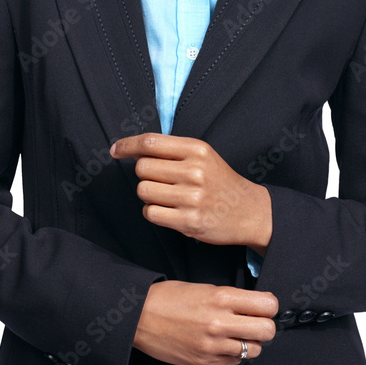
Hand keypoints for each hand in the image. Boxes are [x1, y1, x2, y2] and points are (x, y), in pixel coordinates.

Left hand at [110, 133, 271, 250]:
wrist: (250, 211)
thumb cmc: (220, 182)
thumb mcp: (204, 156)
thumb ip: (173, 151)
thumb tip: (132, 149)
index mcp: (197, 150)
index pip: (150, 143)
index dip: (127, 145)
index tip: (115, 150)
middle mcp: (194, 171)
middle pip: (142, 168)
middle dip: (145, 174)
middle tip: (161, 180)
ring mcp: (192, 197)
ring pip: (143, 191)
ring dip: (149, 195)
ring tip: (167, 196)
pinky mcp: (189, 221)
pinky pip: (151, 213)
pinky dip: (154, 212)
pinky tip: (169, 210)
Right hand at [133, 280, 278, 364]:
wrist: (138, 318)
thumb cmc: (169, 298)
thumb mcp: (203, 287)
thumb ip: (230, 298)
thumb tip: (254, 307)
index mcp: (221, 297)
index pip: (268, 305)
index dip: (269, 306)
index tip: (264, 306)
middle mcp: (220, 323)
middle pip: (268, 331)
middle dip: (266, 326)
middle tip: (256, 322)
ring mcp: (213, 346)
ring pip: (255, 350)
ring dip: (251, 342)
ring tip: (238, 334)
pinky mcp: (205, 362)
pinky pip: (235, 361)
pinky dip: (234, 354)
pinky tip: (223, 344)